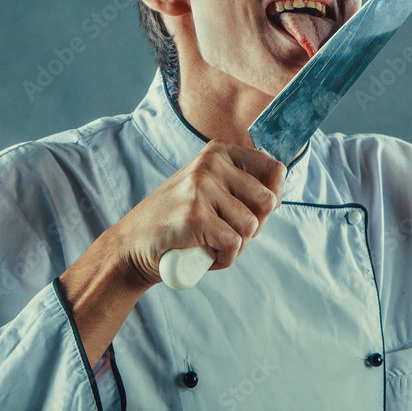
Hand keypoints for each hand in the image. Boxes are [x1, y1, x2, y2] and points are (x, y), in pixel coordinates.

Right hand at [115, 140, 285, 289]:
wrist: (133, 244)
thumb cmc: (179, 220)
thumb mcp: (209, 189)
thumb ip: (243, 185)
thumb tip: (278, 193)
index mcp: (219, 151)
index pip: (274, 169)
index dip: (271, 199)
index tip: (251, 211)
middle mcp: (211, 163)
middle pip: (267, 201)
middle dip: (254, 226)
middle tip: (226, 232)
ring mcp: (202, 187)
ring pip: (251, 226)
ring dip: (237, 245)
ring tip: (211, 243)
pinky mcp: (196, 216)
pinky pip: (234, 245)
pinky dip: (223, 259)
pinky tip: (204, 254)